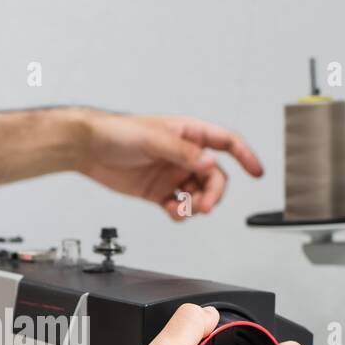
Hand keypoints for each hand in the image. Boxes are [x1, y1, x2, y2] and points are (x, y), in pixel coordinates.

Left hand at [76, 112, 263, 220]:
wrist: (88, 148)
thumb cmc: (117, 132)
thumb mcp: (154, 139)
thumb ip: (183, 153)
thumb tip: (210, 164)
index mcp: (188, 134)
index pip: (225, 143)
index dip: (244, 156)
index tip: (257, 172)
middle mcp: (184, 154)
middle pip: (215, 177)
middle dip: (213, 193)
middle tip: (203, 205)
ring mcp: (172, 174)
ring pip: (198, 194)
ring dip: (196, 205)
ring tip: (183, 208)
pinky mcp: (158, 191)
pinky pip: (178, 206)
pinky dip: (179, 213)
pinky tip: (171, 211)